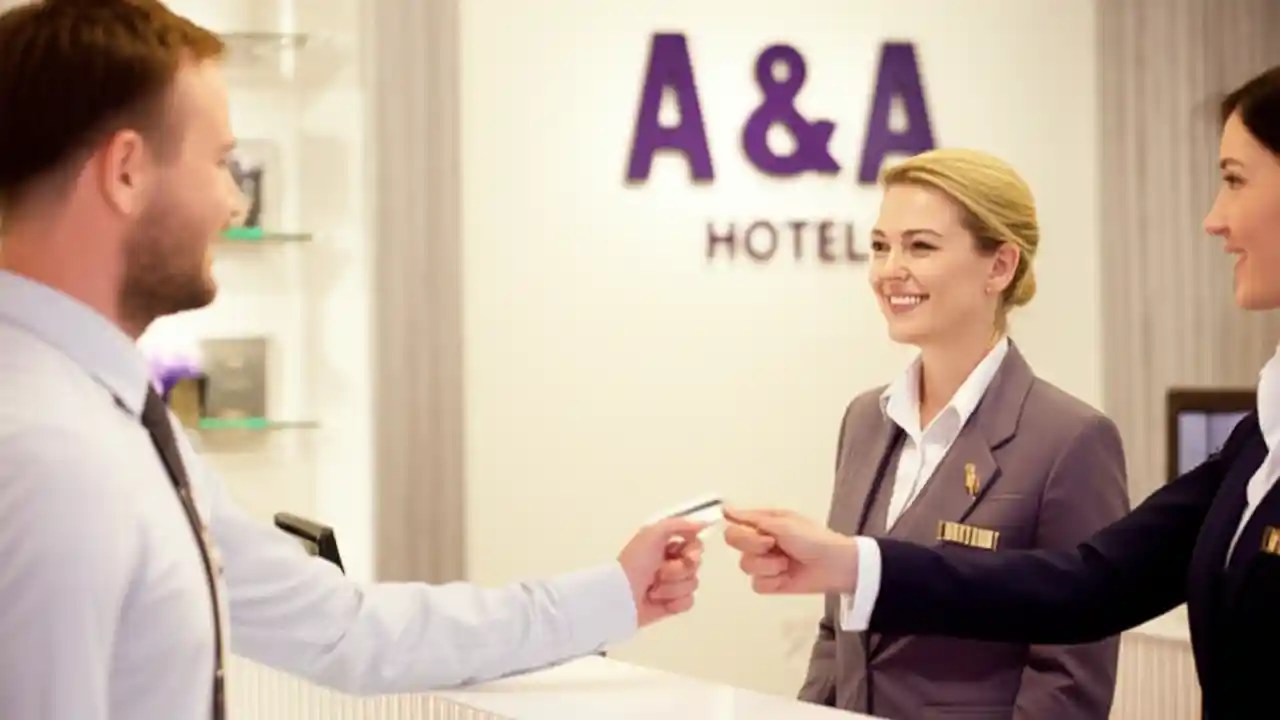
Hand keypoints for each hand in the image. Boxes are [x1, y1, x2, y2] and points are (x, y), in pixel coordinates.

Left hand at [617, 517, 705, 626]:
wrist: (621, 595)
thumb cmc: (635, 562)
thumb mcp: (653, 533)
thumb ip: (679, 524)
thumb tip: (704, 524)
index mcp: (666, 544)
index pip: (696, 544)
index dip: (694, 550)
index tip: (686, 554)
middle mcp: (671, 562)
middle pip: (696, 564)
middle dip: (679, 570)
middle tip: (660, 572)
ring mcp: (673, 584)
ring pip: (693, 584)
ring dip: (672, 587)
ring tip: (653, 589)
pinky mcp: (673, 605)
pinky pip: (689, 602)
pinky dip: (675, 603)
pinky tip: (661, 602)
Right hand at [722, 507, 857, 593]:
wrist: (834, 565)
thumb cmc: (813, 539)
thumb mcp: (783, 523)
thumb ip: (752, 520)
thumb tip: (726, 510)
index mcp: (762, 524)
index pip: (734, 526)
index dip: (742, 533)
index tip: (760, 533)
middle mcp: (760, 542)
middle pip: (735, 545)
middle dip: (755, 547)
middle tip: (774, 546)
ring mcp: (765, 563)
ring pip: (746, 566)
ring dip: (768, 566)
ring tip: (786, 563)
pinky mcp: (771, 583)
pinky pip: (757, 584)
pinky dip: (773, 581)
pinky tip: (787, 577)